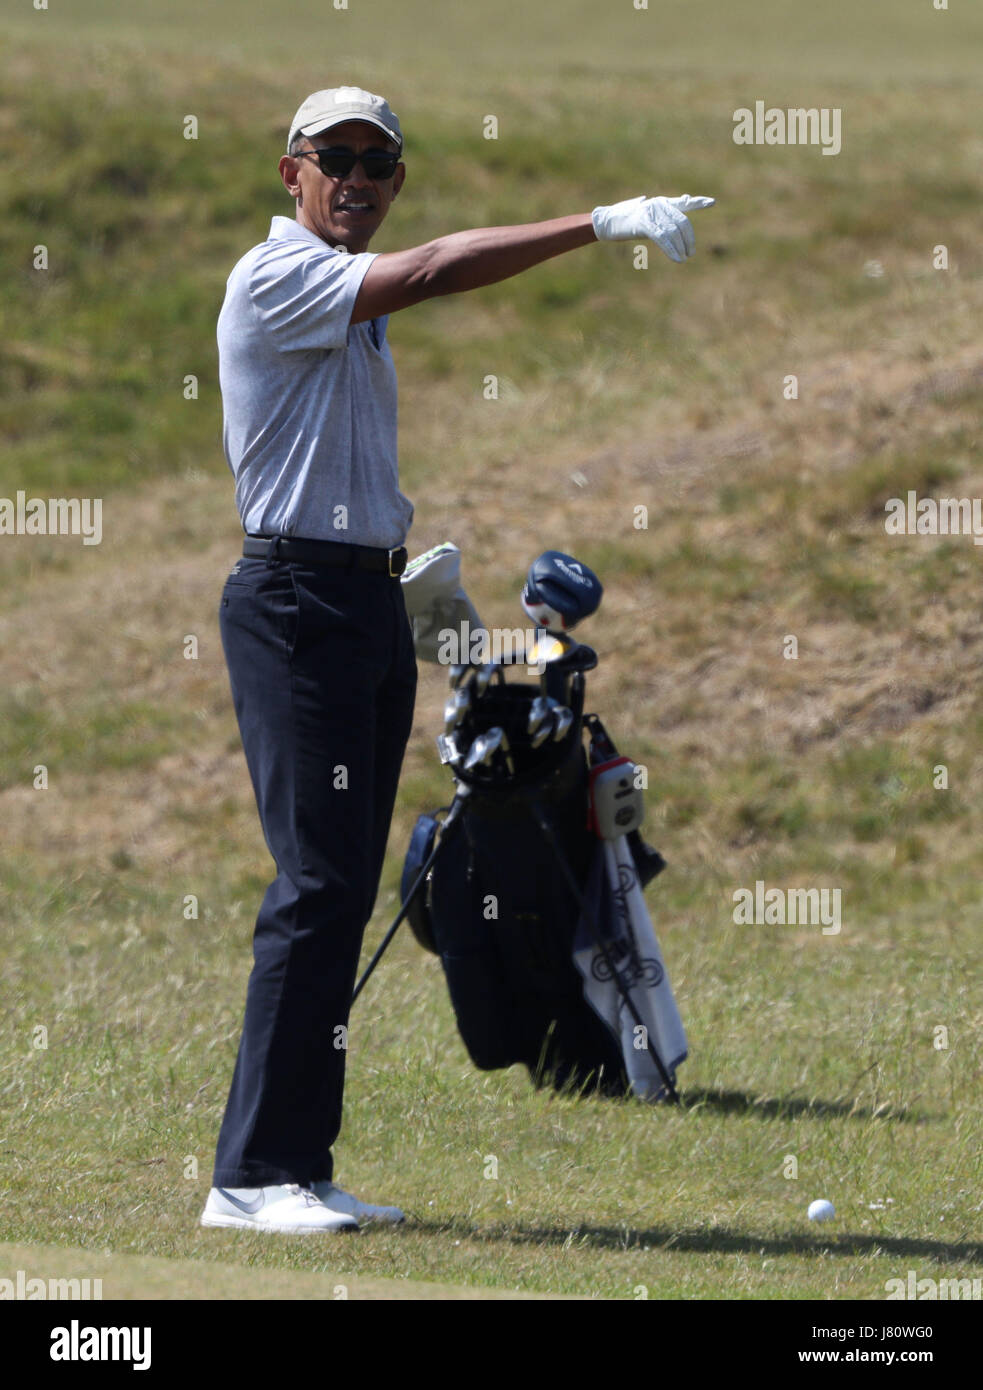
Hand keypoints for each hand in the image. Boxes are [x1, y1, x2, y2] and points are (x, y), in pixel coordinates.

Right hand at [591, 194, 714, 261]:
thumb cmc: (626, 222)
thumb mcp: (647, 219)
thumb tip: (671, 222)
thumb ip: (660, 219)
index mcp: (661, 202)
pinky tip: (676, 258)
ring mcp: (651, 212)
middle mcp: (659, 204)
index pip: (683, 203)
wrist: (607, 222)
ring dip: (680, 248)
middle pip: (681, 222)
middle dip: (688, 239)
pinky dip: (671, 249)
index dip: (698, 202)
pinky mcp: (644, 223)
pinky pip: (662, 237)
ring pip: (673, 232)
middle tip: (690, 253)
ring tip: (683, 258)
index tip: (712, 202)